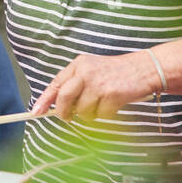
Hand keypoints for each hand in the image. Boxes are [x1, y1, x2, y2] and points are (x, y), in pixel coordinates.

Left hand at [30, 51, 158, 120]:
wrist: (145, 68)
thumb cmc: (117, 73)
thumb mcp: (92, 71)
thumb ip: (75, 85)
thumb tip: (58, 106)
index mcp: (78, 65)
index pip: (56, 84)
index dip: (45, 100)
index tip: (36, 112)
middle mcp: (86, 72)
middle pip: (64, 99)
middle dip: (64, 113)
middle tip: (69, 117)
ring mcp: (99, 83)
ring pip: (83, 111)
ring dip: (90, 114)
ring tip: (102, 104)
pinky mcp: (111, 94)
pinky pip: (101, 115)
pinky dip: (106, 114)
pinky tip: (113, 104)